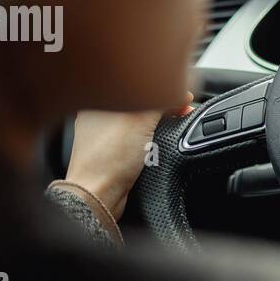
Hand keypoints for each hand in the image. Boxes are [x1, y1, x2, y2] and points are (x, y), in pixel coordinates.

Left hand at [64, 94, 193, 220]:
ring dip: (159, 121)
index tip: (183, 95)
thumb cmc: (110, 158)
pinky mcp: (109, 151)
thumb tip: (178, 93)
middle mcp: (96, 115)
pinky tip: (158, 141)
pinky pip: (134, 137)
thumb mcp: (141, 120)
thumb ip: (161, 102)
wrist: (98, 194)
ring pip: (137, 119)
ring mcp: (102, 134)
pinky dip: (149, 136)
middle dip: (164, 104)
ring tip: (176, 124)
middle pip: (139, 102)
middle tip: (183, 110)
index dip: (164, 88)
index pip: (138, 86)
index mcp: (97, 99)